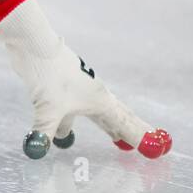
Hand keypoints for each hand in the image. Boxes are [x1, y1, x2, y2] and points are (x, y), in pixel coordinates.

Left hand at [0, 0, 171, 159]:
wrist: (32, 43)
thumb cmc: (48, 73)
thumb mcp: (48, 107)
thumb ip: (44, 131)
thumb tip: (36, 149)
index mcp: (99, 100)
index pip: (126, 125)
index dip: (142, 138)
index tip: (160, 148)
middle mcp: (93, 95)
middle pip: (118, 117)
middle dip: (131, 131)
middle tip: (149, 142)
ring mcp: (77, 89)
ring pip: (96, 114)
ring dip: (106, 126)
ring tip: (115, 136)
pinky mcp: (61, 87)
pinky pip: (74, 111)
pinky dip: (76, 123)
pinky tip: (65, 131)